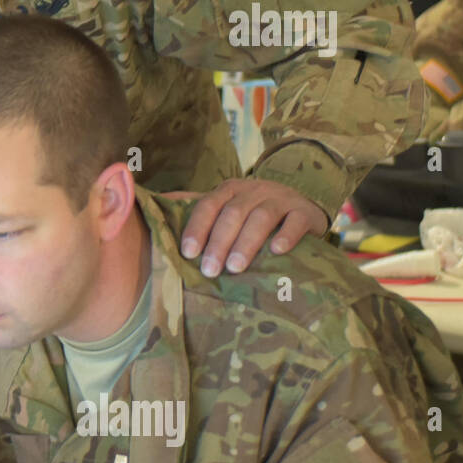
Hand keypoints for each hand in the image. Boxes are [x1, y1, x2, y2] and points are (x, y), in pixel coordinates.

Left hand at [168, 178, 327, 275]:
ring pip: (261, 217)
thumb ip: (199, 213)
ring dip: (246, 243)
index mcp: (229, 191)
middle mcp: (254, 191)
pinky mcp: (305, 212)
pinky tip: (276, 251)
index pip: (208, 206)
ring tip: (235, 268)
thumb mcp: (227, 208)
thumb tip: (156, 211)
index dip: (197, 228)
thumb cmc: (254, 213)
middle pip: (232, 214)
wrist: (302, 204)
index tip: (188, 254)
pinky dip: (286, 235)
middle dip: (219, 243)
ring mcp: (281, 199)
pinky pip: (295, 221)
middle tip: (209, 270)